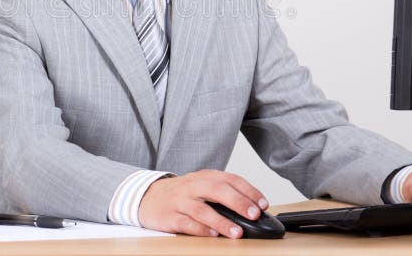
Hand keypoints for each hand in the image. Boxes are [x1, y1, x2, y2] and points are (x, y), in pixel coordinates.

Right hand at [138, 169, 268, 238]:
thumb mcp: (202, 186)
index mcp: (205, 177)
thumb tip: (253, 209)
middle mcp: (193, 186)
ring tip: (237, 232)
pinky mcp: (170, 216)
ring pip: (202, 209)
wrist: (148, 196)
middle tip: (254, 214)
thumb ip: (224, 193)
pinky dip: (201, 229)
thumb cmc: (183, 193)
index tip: (263, 204)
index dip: (248, 190)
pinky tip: (213, 235)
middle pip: (217, 190)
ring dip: (222, 221)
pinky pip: (187, 223)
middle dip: (238, 201)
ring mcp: (180, 201)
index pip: (230, 179)